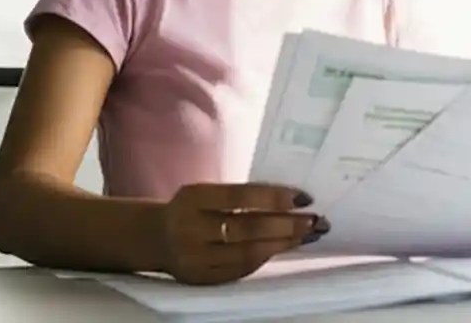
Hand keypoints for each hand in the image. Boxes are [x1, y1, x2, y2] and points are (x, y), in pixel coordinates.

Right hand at [155, 183, 327, 284]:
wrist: (155, 237)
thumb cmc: (191, 207)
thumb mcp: (205, 192)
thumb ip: (238, 195)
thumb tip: (289, 198)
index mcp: (193, 198)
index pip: (240, 197)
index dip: (274, 197)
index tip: (304, 197)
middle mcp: (192, 229)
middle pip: (247, 229)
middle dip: (287, 225)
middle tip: (316, 220)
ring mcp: (196, 259)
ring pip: (248, 254)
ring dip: (284, 244)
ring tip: (309, 235)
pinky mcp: (203, 279)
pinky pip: (242, 269)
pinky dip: (267, 257)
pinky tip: (285, 247)